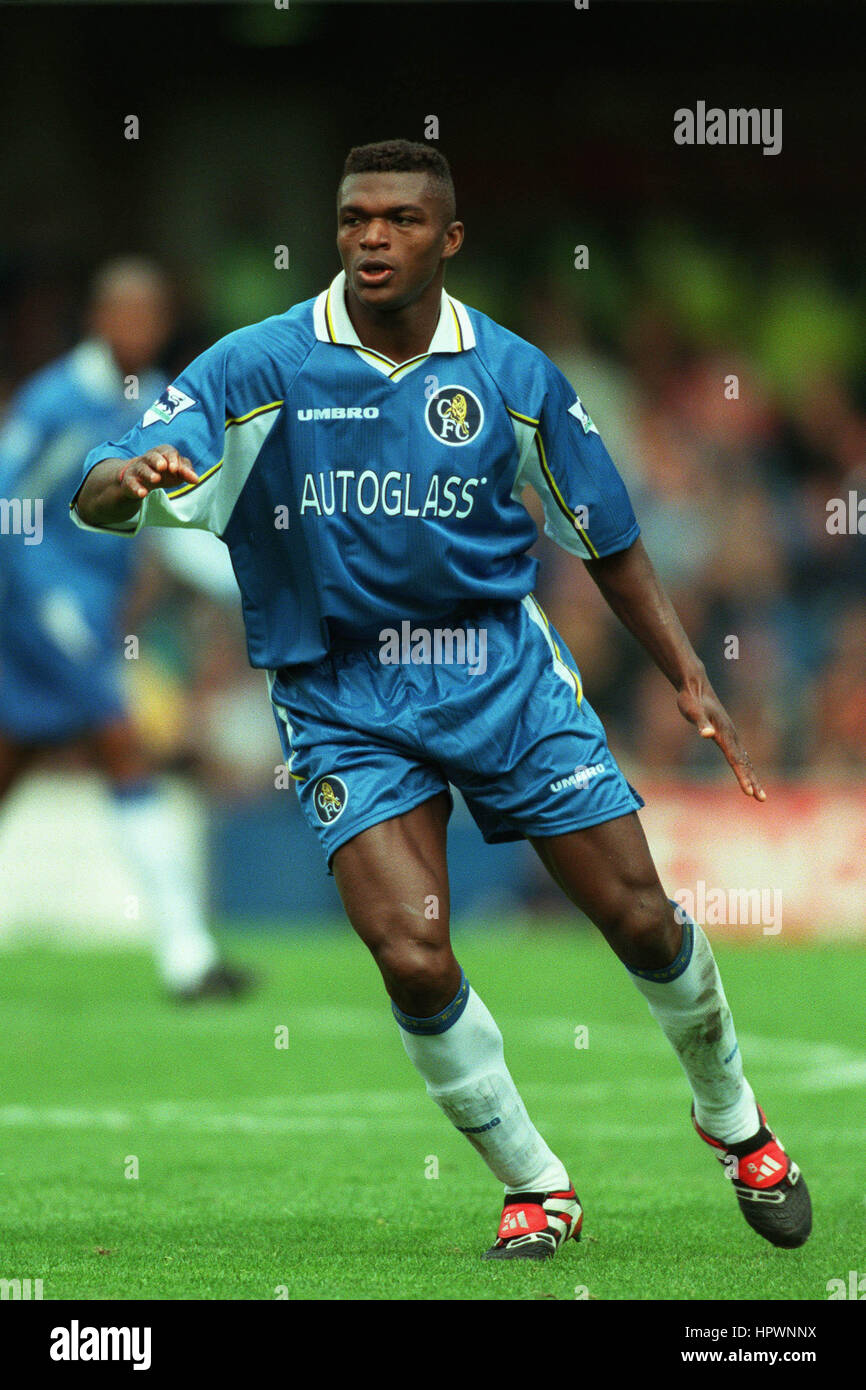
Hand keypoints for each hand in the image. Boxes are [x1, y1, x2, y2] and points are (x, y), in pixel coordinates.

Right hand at [117, 446, 198, 500]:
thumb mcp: (177, 472)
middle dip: (157, 460)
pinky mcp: (130, 481)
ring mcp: (138, 469)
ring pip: (142, 469)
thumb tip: (196, 479)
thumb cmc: (164, 473)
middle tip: (163, 467)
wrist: (140, 480)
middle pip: (152, 456)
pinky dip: (136, 488)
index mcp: (162, 453)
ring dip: (149, 474)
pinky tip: (142, 493)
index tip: (175, 469)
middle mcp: (149, 459)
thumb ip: (186, 472)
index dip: (172, 459)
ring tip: (156, 479)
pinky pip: (131, 483)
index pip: (167, 452)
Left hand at [677, 682, 766, 800]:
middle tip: (762, 799)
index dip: (742, 777)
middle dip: (753, 782)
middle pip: (744, 763)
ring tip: (759, 794)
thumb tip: (707, 734)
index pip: (735, 760)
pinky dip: (745, 767)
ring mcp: (730, 735)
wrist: (695, 686)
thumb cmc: (691, 700)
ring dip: (752, 777)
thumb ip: (700, 723)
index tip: (748, 792)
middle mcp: (731, 735)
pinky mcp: (726, 733)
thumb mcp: (692, 711)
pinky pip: (740, 754)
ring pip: (744, 760)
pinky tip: (748, 774)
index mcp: (724, 733)